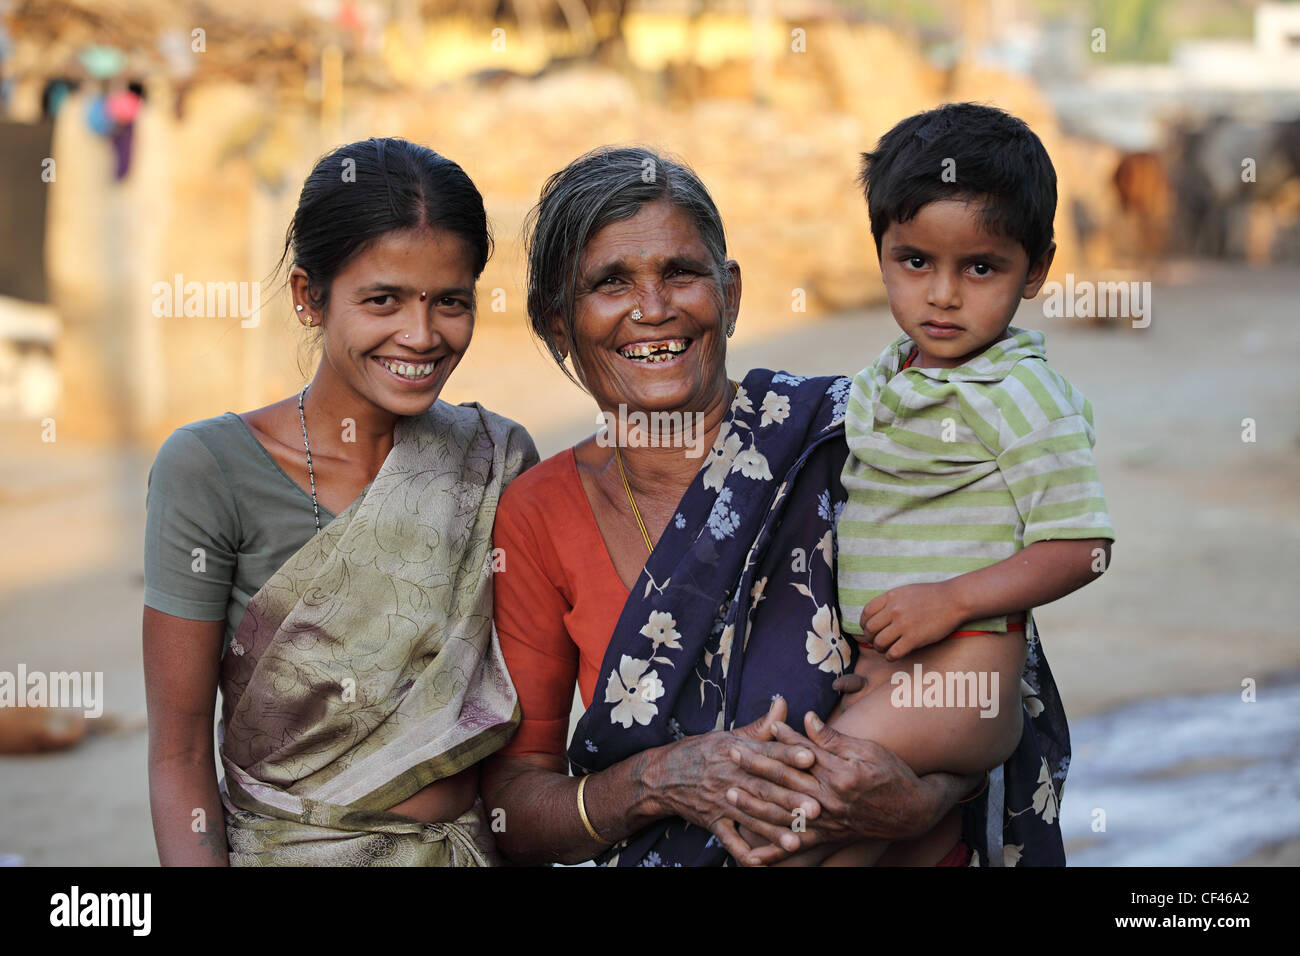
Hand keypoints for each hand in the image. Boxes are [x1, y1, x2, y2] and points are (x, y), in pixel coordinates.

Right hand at [648, 697, 823, 863]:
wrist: (661, 776)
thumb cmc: (702, 753)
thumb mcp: (729, 735)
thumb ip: (761, 726)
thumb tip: (784, 703)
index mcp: (736, 752)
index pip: (766, 753)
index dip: (788, 755)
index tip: (811, 758)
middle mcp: (729, 777)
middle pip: (763, 788)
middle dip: (790, 798)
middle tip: (816, 807)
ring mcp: (720, 801)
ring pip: (751, 816)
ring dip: (774, 831)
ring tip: (797, 841)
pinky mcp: (712, 822)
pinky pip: (728, 840)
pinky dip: (743, 853)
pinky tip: (760, 863)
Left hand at [726, 710, 970, 863]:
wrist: (913, 811)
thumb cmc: (892, 774)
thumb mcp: (866, 750)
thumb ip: (833, 738)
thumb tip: (806, 718)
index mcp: (840, 774)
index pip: (801, 755)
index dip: (777, 741)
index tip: (755, 731)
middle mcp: (830, 800)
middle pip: (786, 783)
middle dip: (756, 768)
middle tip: (731, 755)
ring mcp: (827, 822)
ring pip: (784, 815)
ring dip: (755, 805)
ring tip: (730, 795)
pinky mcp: (827, 836)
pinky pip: (796, 846)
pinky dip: (774, 853)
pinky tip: (751, 858)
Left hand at [861, 581, 966, 658]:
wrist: (954, 600)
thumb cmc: (931, 596)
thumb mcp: (905, 591)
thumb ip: (889, 602)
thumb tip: (875, 616)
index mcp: (890, 597)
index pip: (866, 613)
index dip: (864, 624)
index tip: (869, 629)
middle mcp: (894, 610)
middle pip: (869, 630)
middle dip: (870, 638)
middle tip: (877, 641)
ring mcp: (904, 625)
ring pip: (879, 643)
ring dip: (880, 649)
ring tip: (886, 649)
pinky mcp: (914, 638)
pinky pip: (893, 653)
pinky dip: (890, 657)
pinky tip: (895, 654)